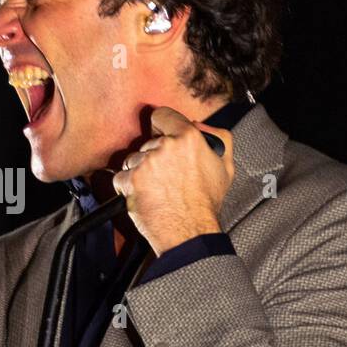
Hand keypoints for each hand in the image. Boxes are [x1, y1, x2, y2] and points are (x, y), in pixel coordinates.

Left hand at [112, 106, 234, 254]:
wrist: (189, 231)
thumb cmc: (206, 203)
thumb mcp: (225, 166)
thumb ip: (218, 138)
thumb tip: (200, 125)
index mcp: (189, 138)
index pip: (163, 115)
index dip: (162, 125)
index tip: (161, 134)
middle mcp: (165, 146)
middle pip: (148, 142)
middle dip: (154, 156)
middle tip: (167, 176)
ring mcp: (146, 163)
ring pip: (133, 159)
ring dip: (141, 172)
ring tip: (157, 189)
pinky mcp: (131, 181)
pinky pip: (121, 177)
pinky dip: (128, 187)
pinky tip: (145, 196)